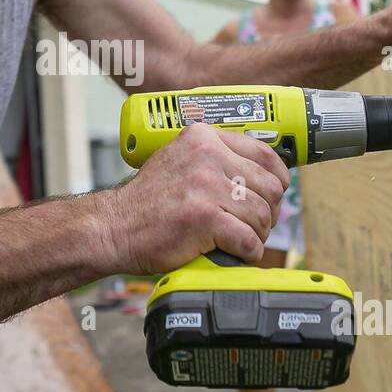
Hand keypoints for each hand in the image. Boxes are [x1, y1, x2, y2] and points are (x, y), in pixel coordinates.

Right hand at [103, 124, 289, 274]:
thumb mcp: (179, 161)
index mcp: (203, 138)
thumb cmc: (147, 202)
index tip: (273, 194)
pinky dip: (247, 253)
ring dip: (256, 235)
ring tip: (239, 240)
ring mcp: (206, 187)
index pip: (265, 153)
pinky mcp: (205, 218)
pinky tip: (234, 253)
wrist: (113, 227)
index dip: (277, 179)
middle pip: (270, 187)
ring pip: (262, 215)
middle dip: (268, 211)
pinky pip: (248, 240)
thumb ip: (215, 159)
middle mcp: (207, 156)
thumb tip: (260, 174)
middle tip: (254, 224)